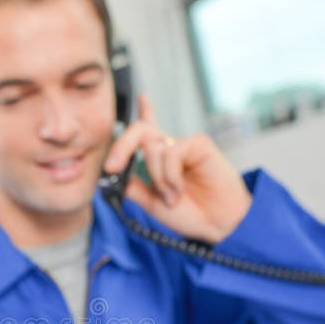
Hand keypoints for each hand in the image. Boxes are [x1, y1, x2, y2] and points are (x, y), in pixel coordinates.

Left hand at [104, 94, 251, 242]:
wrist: (216, 225)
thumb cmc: (190, 213)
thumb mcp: (151, 203)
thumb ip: (132, 187)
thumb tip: (108, 175)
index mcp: (160, 160)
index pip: (149, 131)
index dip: (145, 112)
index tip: (143, 98)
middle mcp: (171, 148)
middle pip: (140, 131)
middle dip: (120, 147)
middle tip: (111, 167)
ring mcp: (184, 146)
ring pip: (152, 148)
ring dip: (158, 178)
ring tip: (172, 197)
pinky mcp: (198, 144)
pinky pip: (171, 153)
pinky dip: (170, 176)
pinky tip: (179, 190)